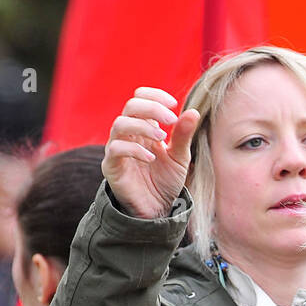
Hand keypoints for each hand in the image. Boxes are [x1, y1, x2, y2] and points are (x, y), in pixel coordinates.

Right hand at [103, 87, 198, 219]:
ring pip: (120, 124)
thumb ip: (183, 135)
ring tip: (161, 138)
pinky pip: (115, 149)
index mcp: (143, 127)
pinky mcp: (111, 166)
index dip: (154, 96)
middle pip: (131, 106)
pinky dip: (134, 149)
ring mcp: (117, 148)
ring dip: (142, 126)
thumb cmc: (166, 180)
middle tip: (171, 120)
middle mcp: (128, 134)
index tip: (173, 103)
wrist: (157, 209)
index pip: (140, 98)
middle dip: (152, 108)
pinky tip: (151, 158)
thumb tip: (193, 112)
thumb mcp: (180, 157)